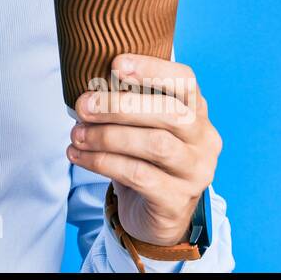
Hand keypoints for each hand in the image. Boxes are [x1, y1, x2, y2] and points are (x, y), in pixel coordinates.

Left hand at [66, 53, 220, 246]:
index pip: (185, 81)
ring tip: (77, 135)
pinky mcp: (177, 201)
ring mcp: (195, 172)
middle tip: (82, 106)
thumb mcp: (140, 126)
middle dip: (121, 105)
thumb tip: (88, 88)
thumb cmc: (144, 159)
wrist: (154, 214)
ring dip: (108, 136)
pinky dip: (103, 162)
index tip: (115, 65)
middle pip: (171, 113)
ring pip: (156, 144)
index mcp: (197, 112)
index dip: (152, 69)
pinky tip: (79, 156)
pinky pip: (139, 176)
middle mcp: (204, 140)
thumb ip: (127, 103)